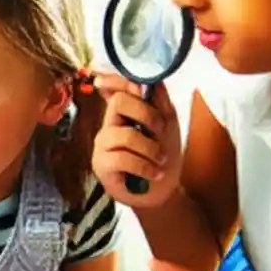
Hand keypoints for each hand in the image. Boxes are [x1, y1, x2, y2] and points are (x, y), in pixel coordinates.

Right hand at [90, 72, 181, 207]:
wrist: (162, 192)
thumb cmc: (162, 158)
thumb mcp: (168, 126)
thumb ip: (159, 102)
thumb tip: (153, 78)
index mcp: (124, 114)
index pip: (114, 88)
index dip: (117, 80)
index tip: (134, 85)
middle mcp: (109, 126)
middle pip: (118, 103)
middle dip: (146, 115)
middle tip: (161, 131)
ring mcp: (103, 145)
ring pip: (123, 134)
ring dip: (150, 148)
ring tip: (160, 160)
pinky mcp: (101, 165)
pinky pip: (121, 158)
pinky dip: (144, 166)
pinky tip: (153, 173)